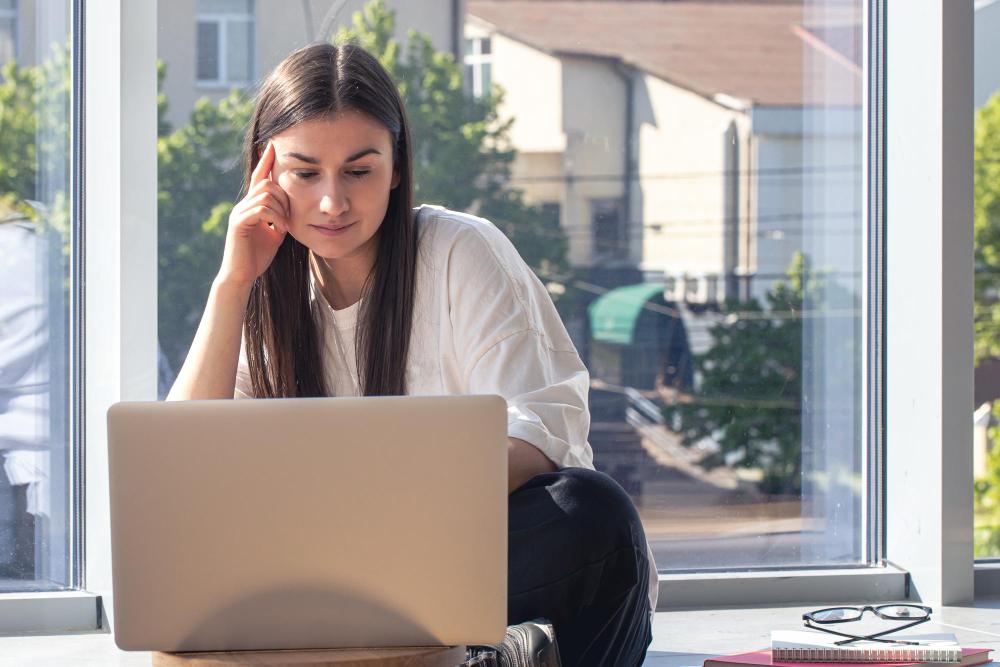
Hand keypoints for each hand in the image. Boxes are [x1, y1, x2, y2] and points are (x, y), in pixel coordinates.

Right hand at [216, 141, 291, 287]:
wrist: (242, 275)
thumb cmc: (258, 257)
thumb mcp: (275, 234)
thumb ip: (281, 218)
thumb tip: (293, 209)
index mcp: (252, 206)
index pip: (260, 178)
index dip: (267, 161)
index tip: (274, 145)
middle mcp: (243, 205)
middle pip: (266, 184)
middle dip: (284, 197)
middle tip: (289, 217)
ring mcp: (239, 213)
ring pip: (265, 195)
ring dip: (281, 209)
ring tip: (285, 226)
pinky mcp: (238, 223)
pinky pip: (261, 209)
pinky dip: (275, 217)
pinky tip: (280, 229)